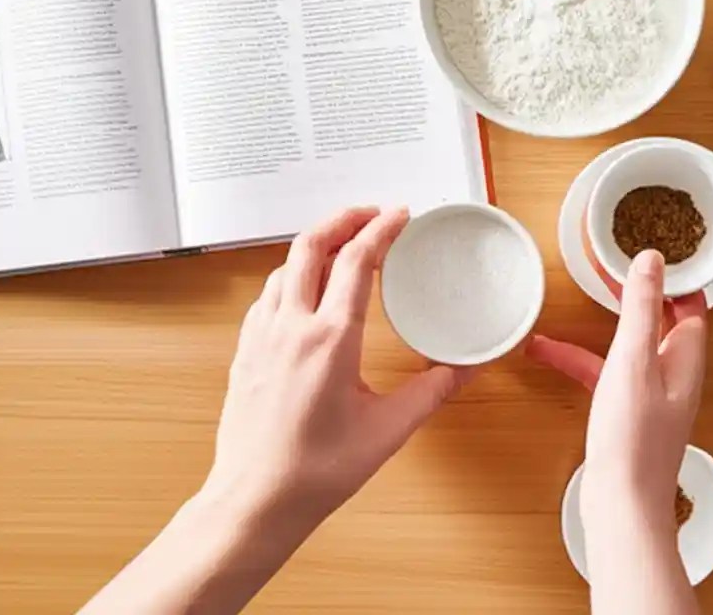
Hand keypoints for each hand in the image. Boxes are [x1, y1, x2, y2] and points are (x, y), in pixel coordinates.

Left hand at [82, 207, 474, 614]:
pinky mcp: (245, 353)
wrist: (255, 500)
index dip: (381, 230)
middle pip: (310, 246)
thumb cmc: (318, 470)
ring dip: (315, 245)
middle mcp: (291, 327)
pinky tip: (304, 291)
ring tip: (342, 245)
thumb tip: (468, 367)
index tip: (400, 215)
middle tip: (369, 213)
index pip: (357, 261)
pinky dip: (291, 276)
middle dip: (342, 219)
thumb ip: (433, 390)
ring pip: (285, 268)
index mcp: (331, 339)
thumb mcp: (390, 429)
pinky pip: (267, 296)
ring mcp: (261, 337)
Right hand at [528, 249, 707, 522]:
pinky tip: (547, 353)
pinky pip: (604, 375)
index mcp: (685, 359)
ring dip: (600, 324)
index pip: (691, 304)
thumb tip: (653, 260)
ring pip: (627, 347)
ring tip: (571, 299)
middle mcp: (674, 376)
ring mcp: (650, 397)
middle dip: (635, 293)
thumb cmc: (632, 440)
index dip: (675, 275)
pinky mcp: (626, 416)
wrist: (621, 507)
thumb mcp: (633, 361)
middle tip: (611, 265)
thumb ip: (642, 309)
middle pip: (659, 321)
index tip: (650, 249)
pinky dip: (579, 361)